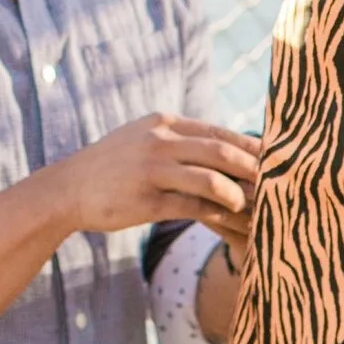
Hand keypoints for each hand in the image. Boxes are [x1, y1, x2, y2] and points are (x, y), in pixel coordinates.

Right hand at [55, 114, 259, 239]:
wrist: (68, 188)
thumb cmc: (112, 166)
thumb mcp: (142, 138)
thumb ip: (177, 139)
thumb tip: (221, 147)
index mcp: (162, 123)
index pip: (218, 131)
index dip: (249, 146)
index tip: (274, 158)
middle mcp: (159, 141)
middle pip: (220, 151)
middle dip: (252, 168)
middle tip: (275, 181)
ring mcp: (152, 170)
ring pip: (211, 179)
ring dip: (237, 194)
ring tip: (249, 205)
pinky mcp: (146, 200)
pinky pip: (192, 207)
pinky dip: (215, 214)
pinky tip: (227, 220)